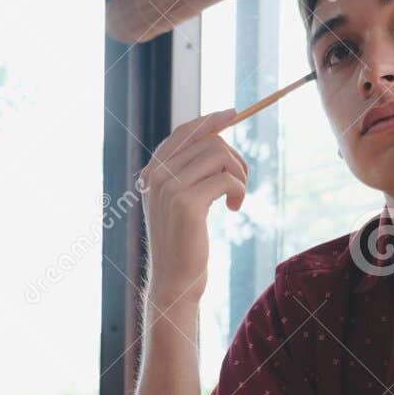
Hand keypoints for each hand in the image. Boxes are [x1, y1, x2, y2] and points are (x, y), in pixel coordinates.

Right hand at [136, 108, 248, 305]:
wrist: (174, 281)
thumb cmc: (184, 243)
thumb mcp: (182, 203)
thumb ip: (188, 173)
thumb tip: (216, 138)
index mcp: (152, 172)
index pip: (185, 132)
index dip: (211, 120)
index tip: (233, 113)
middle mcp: (156, 175)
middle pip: (209, 141)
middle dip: (235, 158)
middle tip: (241, 184)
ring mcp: (169, 188)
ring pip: (220, 155)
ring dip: (239, 174)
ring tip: (238, 197)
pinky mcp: (187, 203)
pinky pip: (227, 179)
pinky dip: (240, 191)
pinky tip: (235, 208)